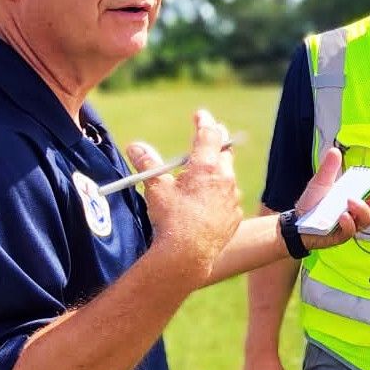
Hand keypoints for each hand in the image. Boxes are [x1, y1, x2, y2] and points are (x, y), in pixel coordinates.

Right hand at [132, 109, 242, 283]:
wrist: (188, 254)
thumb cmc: (171, 218)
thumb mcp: (155, 188)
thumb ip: (147, 164)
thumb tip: (135, 145)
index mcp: (206, 167)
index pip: (209, 135)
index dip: (204, 122)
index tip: (200, 115)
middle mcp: (225, 179)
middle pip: (224, 153)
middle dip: (216, 143)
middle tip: (209, 136)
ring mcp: (232, 198)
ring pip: (227, 177)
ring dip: (218, 171)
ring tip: (205, 172)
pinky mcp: (234, 216)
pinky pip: (228, 199)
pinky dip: (219, 194)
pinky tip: (207, 201)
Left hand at [296, 147, 369, 251]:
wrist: (296, 222)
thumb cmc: (311, 204)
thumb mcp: (320, 182)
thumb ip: (328, 168)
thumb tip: (334, 151)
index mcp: (355, 196)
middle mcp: (356, 211)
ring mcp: (351, 224)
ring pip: (367, 219)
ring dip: (363, 209)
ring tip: (352, 201)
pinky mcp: (341, 235)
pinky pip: (350, 230)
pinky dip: (348, 223)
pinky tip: (344, 216)